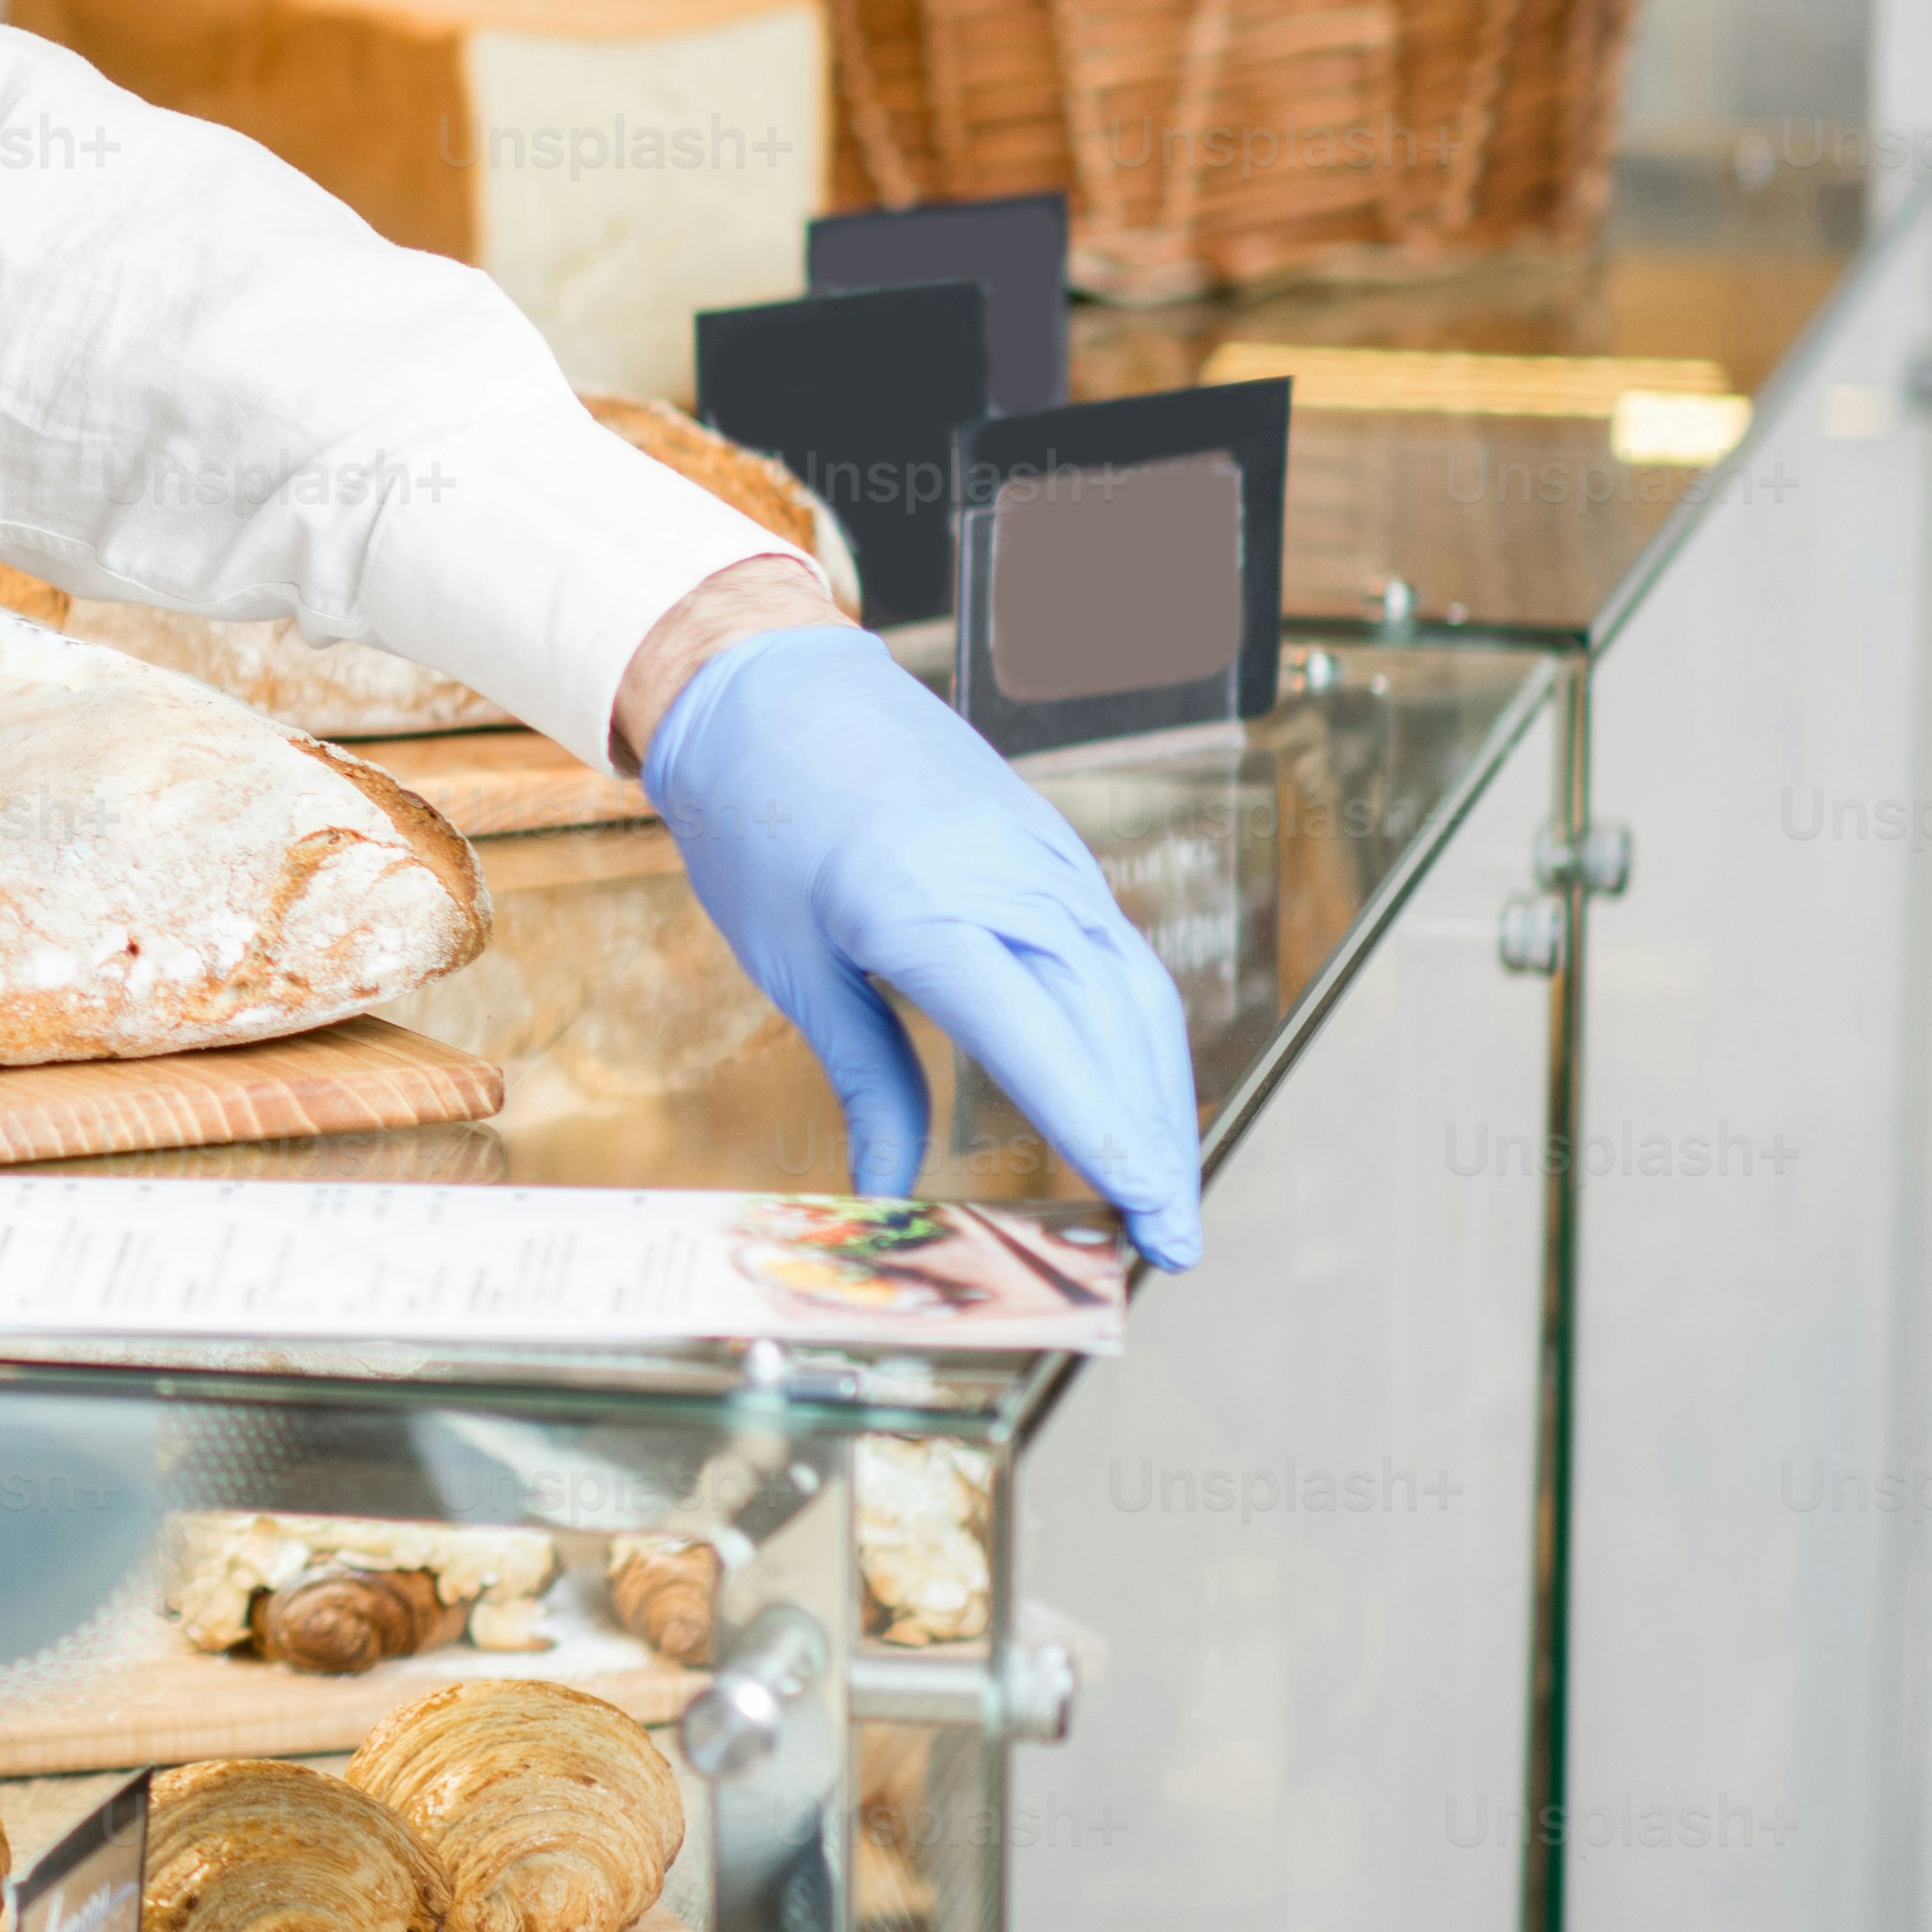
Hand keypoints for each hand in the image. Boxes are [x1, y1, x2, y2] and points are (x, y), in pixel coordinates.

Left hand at [637, 619, 1205, 1269]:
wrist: (767, 686)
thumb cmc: (759, 826)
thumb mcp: (790, 964)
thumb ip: (863, 1077)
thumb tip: (887, 1187)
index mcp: (926, 911)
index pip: (1041, 1039)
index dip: (1101, 1130)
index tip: (1148, 1210)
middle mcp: (1009, 882)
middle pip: (1112, 1028)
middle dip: (1152, 1142)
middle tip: (1171, 1245)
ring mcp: (1044, 859)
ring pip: (1133, 992)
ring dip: (1161, 1094)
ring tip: (1167, 1191)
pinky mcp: (1054, 848)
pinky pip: (1118, 951)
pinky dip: (1140, 1032)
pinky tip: (1141, 1093)